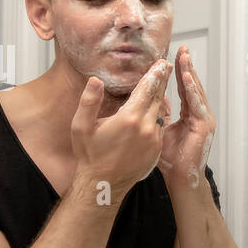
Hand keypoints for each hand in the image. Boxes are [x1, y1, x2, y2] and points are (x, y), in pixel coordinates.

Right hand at [70, 58, 170, 198]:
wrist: (103, 185)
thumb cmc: (89, 155)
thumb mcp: (81, 126)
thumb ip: (89, 101)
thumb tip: (95, 80)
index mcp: (129, 118)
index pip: (146, 89)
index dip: (154, 74)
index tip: (161, 62)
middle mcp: (146, 127)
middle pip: (157, 98)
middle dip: (161, 81)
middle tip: (166, 66)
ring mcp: (154, 140)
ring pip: (159, 113)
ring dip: (160, 99)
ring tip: (160, 86)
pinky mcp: (156, 150)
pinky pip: (159, 127)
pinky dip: (157, 116)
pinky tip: (154, 110)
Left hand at [157, 44, 216, 188]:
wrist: (181, 179)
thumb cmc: (171, 160)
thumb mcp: (162, 130)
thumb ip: (163, 114)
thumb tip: (158, 99)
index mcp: (192, 116)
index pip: (185, 89)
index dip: (181, 72)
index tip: (176, 55)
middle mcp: (201, 115)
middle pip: (193, 86)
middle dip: (188, 66)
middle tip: (183, 48)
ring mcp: (205, 120)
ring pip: (196, 92)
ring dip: (190, 73)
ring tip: (184, 57)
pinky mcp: (205, 126)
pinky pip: (197, 104)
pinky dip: (192, 90)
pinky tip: (186, 78)